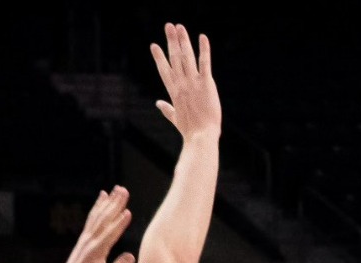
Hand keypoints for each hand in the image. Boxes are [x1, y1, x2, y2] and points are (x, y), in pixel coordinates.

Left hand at [53, 188, 135, 262]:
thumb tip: (132, 256)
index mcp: (98, 250)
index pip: (111, 233)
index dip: (120, 223)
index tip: (128, 211)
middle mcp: (91, 240)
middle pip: (105, 218)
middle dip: (115, 204)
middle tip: (124, 190)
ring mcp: (86, 238)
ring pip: (99, 215)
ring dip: (108, 201)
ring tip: (116, 189)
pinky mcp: (84, 238)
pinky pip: (92, 218)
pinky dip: (98, 207)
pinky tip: (102, 198)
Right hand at [150, 24, 219, 140]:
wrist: (201, 137)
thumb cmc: (190, 131)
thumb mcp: (175, 118)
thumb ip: (167, 109)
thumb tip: (158, 103)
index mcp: (174, 92)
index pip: (164, 70)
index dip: (159, 57)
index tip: (154, 45)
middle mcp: (181, 84)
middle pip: (174, 58)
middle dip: (171, 41)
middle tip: (168, 26)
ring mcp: (193, 83)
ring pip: (187, 57)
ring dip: (183, 40)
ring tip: (179, 27)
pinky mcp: (207, 84)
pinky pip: (205, 63)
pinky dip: (204, 49)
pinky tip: (202, 37)